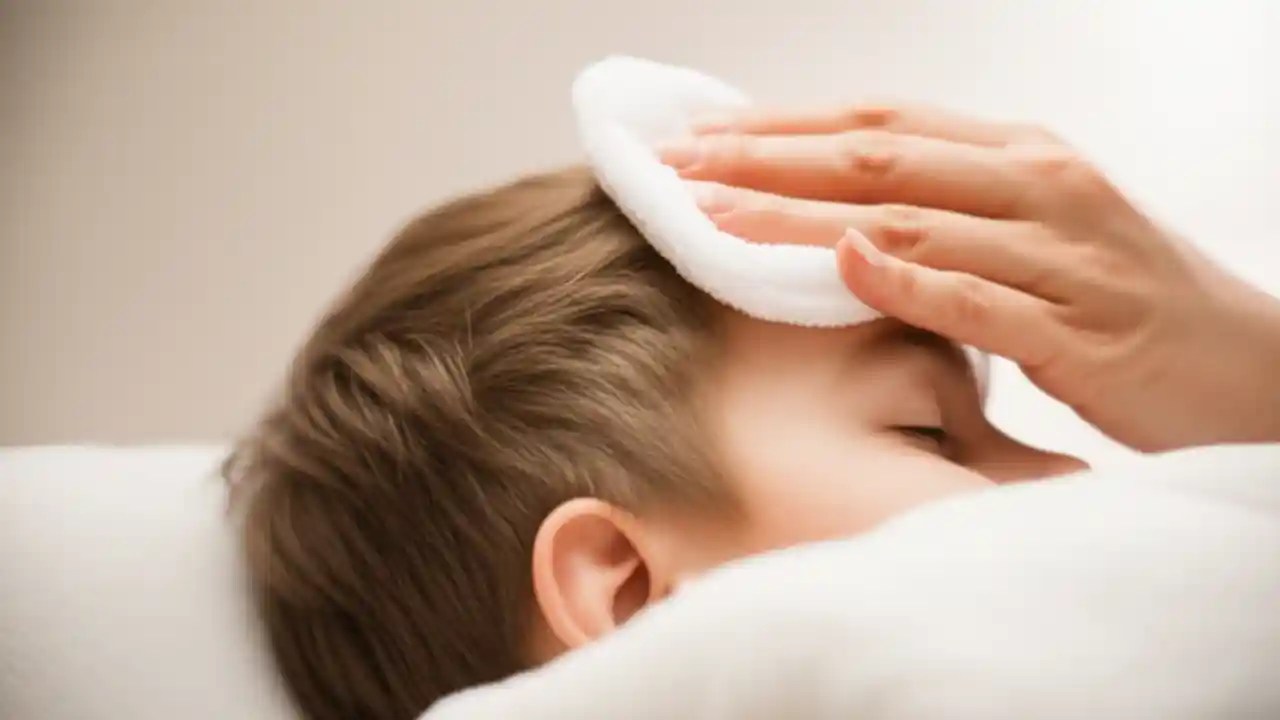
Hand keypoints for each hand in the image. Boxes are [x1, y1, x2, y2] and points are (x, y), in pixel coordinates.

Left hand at [659, 104, 1279, 450]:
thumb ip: (950, 211)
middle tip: (677, 165)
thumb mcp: (1037, 234)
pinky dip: (905, 278)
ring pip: (908, 218)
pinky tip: (842, 263)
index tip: (701, 138)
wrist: (1252, 367)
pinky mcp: (1077, 329)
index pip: (879, 124)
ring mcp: (1059, 253)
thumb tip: (841, 211)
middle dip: (765, 157)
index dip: (782, 126)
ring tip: (714, 217)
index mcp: (1021, 155)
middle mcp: (1038, 184)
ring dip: (800, 216)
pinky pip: (977, 296)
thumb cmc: (1128, 302)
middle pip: (876, 156)